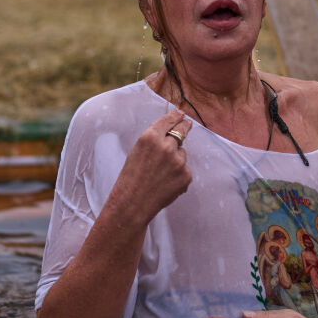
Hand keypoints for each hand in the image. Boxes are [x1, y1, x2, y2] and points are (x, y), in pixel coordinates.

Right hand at [109, 108, 192, 226]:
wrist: (133, 203)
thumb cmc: (130, 178)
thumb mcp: (137, 151)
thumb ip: (154, 140)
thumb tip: (170, 132)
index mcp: (150, 137)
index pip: (168, 121)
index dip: (175, 116)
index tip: (181, 114)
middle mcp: (166, 146)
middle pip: (181, 132)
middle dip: (184, 127)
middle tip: (187, 124)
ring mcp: (178, 161)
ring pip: (182, 154)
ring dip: (176, 159)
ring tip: (160, 174)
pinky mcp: (185, 175)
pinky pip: (185, 170)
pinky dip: (178, 176)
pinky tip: (165, 184)